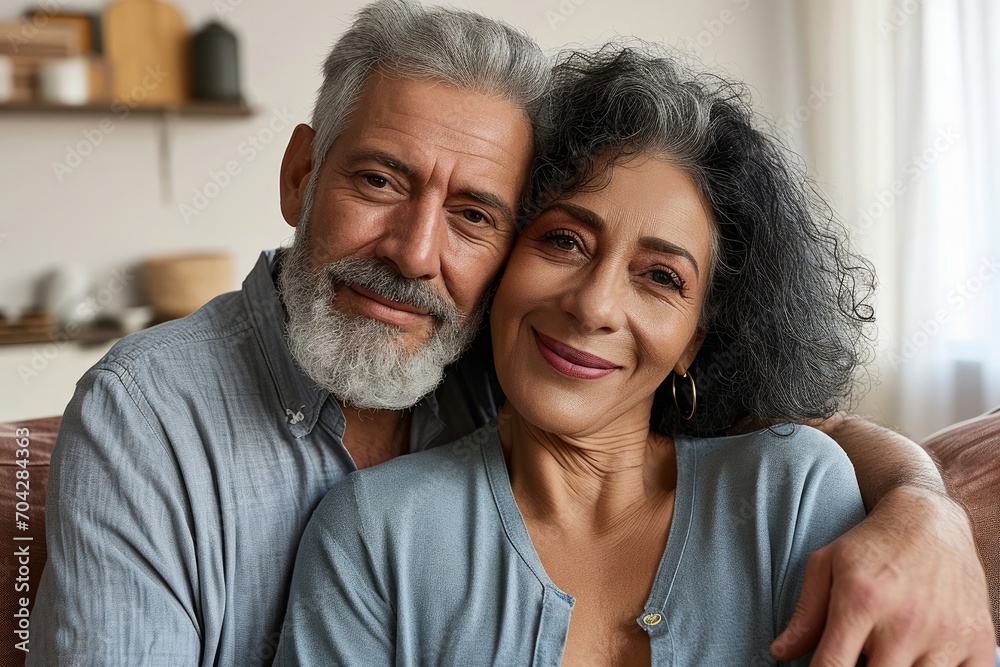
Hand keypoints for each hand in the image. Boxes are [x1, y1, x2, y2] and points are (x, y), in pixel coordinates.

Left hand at [770, 486, 995, 665]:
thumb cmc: (871, 544)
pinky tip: (923, 660)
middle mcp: (905, 621)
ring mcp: (946, 635)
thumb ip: (805, 614)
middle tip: (860, 655)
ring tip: (889, 654)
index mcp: (860, 601)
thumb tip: (779, 654)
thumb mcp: (827, 565)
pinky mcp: (979, 643)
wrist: (931, 520)